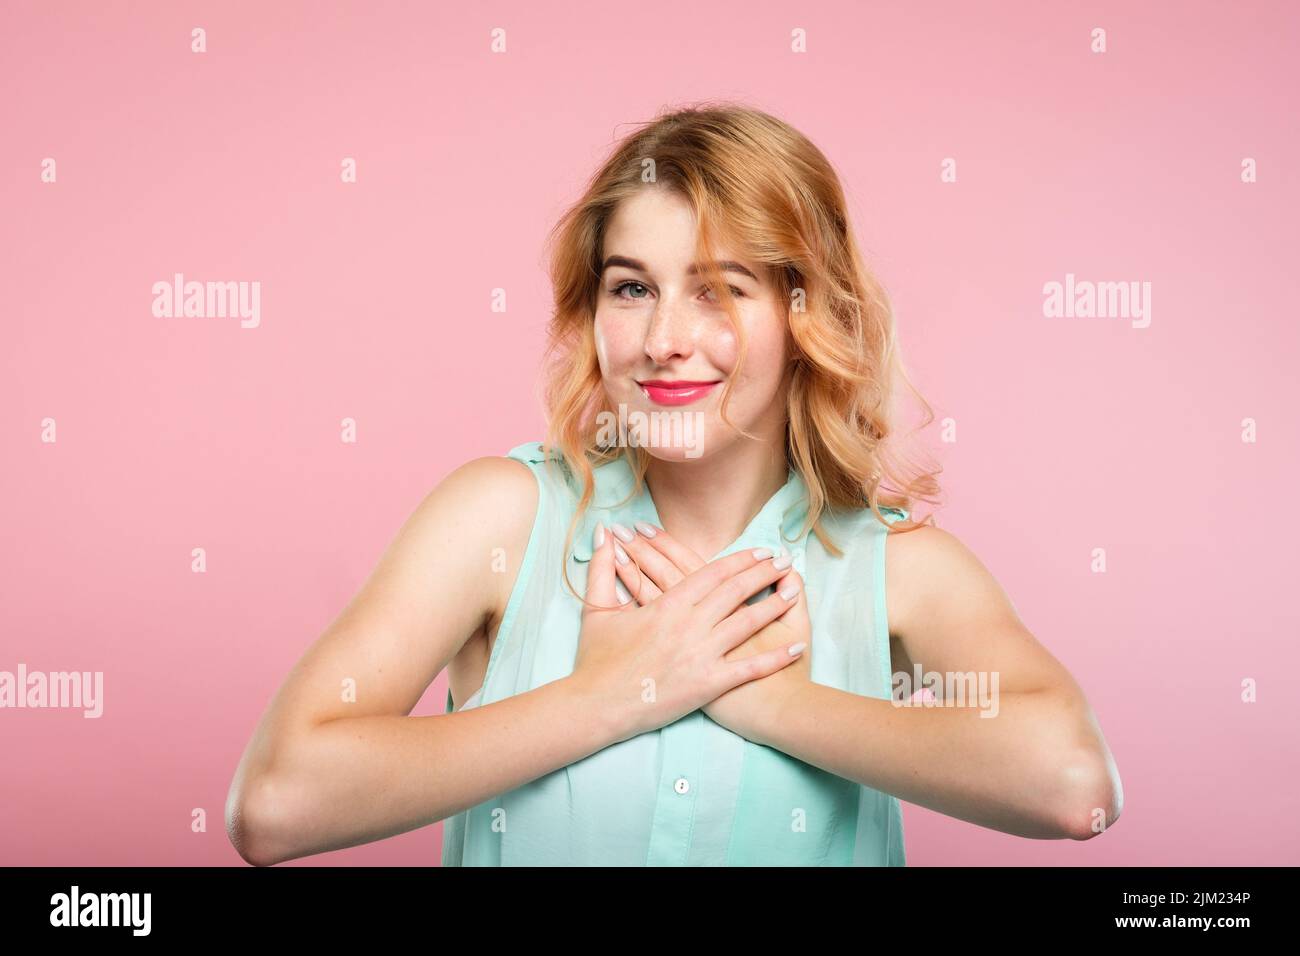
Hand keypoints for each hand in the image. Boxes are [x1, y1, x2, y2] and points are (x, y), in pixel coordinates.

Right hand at [572, 520, 806, 743]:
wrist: (596, 706)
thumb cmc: (596, 660)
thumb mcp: (597, 609)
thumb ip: (602, 568)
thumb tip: (603, 533)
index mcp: (667, 606)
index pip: (712, 573)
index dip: (741, 560)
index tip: (761, 551)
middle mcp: (689, 626)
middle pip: (735, 592)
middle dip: (764, 573)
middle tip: (785, 562)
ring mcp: (701, 655)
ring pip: (746, 624)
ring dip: (774, 606)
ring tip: (796, 592)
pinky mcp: (708, 685)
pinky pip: (748, 669)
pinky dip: (775, 659)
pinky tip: (797, 648)